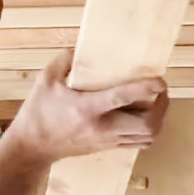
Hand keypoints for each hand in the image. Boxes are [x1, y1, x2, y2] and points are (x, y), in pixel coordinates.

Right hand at [0, 49, 169, 168]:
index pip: (122, 98)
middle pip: (147, 125)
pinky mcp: (109, 149)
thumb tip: (80, 46)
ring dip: (159, 120)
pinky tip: (145, 116)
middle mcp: (102, 127)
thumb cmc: (38, 112)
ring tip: (157, 103)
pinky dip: (150, 131)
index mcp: (86, 108)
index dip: (145, 89)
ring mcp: (108, 141)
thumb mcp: (45, 80)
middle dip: (161, 108)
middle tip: (161, 91)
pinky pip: (140, 143)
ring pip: (148, 137)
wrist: (32, 148)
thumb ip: (64, 61)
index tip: (160, 80)